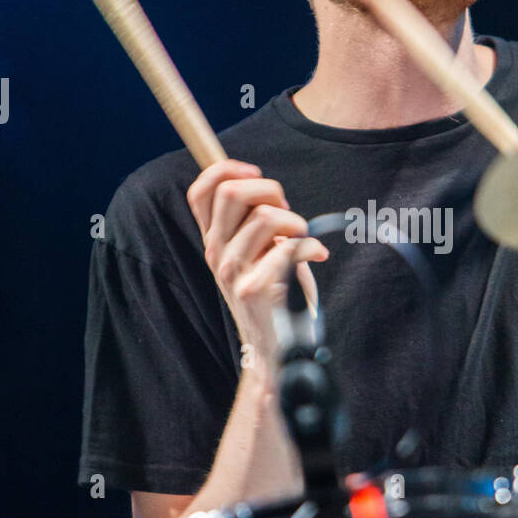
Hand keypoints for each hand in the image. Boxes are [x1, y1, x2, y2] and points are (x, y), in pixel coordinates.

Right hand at [187, 159, 328, 355]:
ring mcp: (233, 272)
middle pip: (232, 192)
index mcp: (214, 240)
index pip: (200, 191)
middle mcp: (216, 253)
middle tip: (287, 211)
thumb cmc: (273, 292)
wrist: (273, 348)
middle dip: (269, 189)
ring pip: (266, 217)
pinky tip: (317, 255)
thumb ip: (252, 223)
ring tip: (303, 238)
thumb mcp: (254, 252)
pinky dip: (310, 246)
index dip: (227, 169)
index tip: (255, 174)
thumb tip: (269, 190)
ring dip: (296, 221)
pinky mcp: (256, 289)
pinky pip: (289, 248)